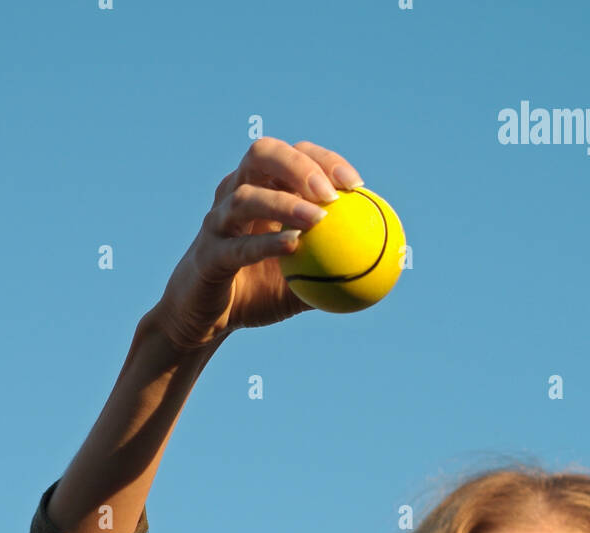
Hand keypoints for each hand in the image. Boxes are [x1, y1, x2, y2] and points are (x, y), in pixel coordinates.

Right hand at [152, 137, 363, 351]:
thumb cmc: (255, 293)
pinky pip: (236, 245)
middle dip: (298, 164)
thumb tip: (385, 269)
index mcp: (260, 189)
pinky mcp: (207, 255)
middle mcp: (234, 194)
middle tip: (331, 191)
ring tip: (318, 219)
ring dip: (284, 203)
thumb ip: (335, 268)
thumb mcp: (301, 283)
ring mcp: (217, 222)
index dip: (324, 160)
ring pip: (246, 195)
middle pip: (263, 154)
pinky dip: (265, 243)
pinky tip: (293, 247)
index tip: (356, 185)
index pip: (293, 155)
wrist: (204, 322)